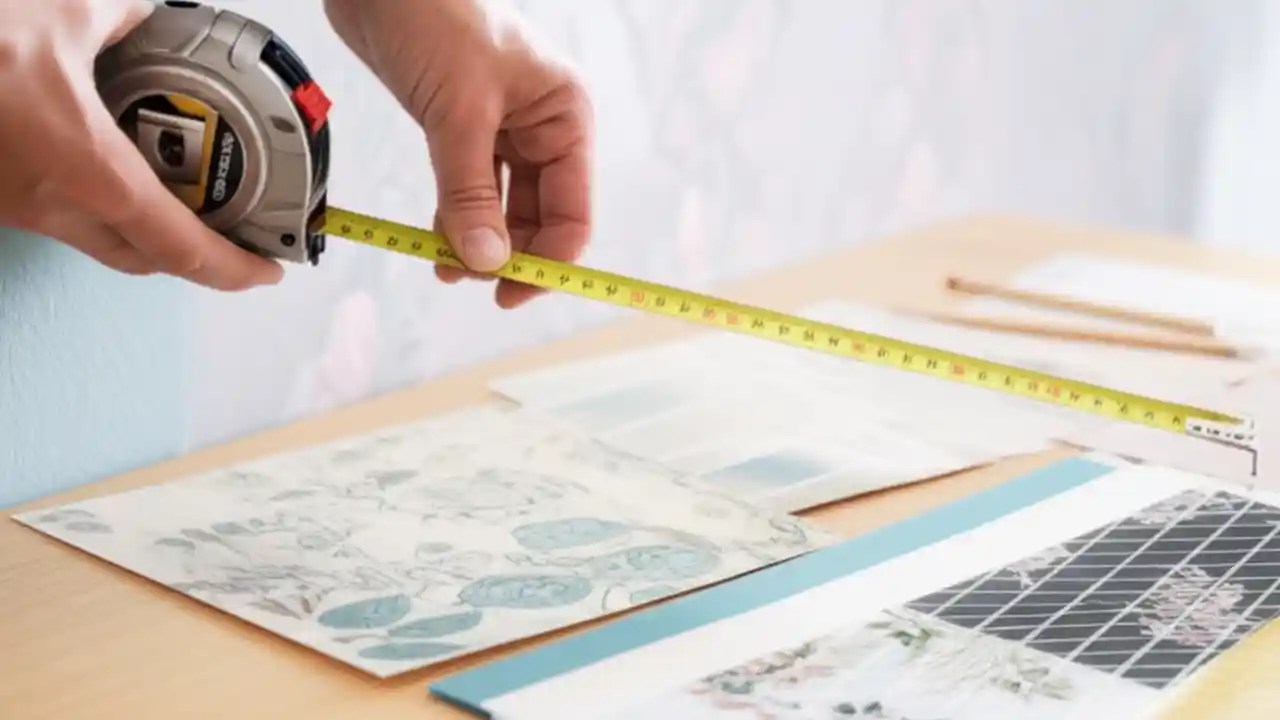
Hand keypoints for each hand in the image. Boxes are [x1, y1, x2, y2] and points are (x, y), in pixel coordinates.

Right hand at [0, 0, 282, 289]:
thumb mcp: (66, 8)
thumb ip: (120, 14)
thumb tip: (141, 14)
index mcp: (92, 176)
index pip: (185, 248)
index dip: (236, 267)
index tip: (270, 269)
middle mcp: (54, 207)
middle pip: (145, 258)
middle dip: (197, 254)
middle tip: (235, 231)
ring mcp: (14, 206)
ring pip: (97, 239)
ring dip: (144, 229)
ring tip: (182, 195)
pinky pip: (56, 213)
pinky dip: (96, 201)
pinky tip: (104, 158)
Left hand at [324, 0, 592, 307]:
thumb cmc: (435, 16)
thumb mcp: (458, 113)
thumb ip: (470, 194)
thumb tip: (486, 262)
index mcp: (566, 116)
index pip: (573, 213)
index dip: (547, 262)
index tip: (509, 294)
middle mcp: (543, 127)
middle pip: (540, 218)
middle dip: (506, 254)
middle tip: (469, 281)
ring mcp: (505, 130)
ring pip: (503, 209)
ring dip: (477, 241)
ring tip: (444, 265)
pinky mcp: (466, 130)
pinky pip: (471, 191)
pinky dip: (455, 218)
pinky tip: (436, 238)